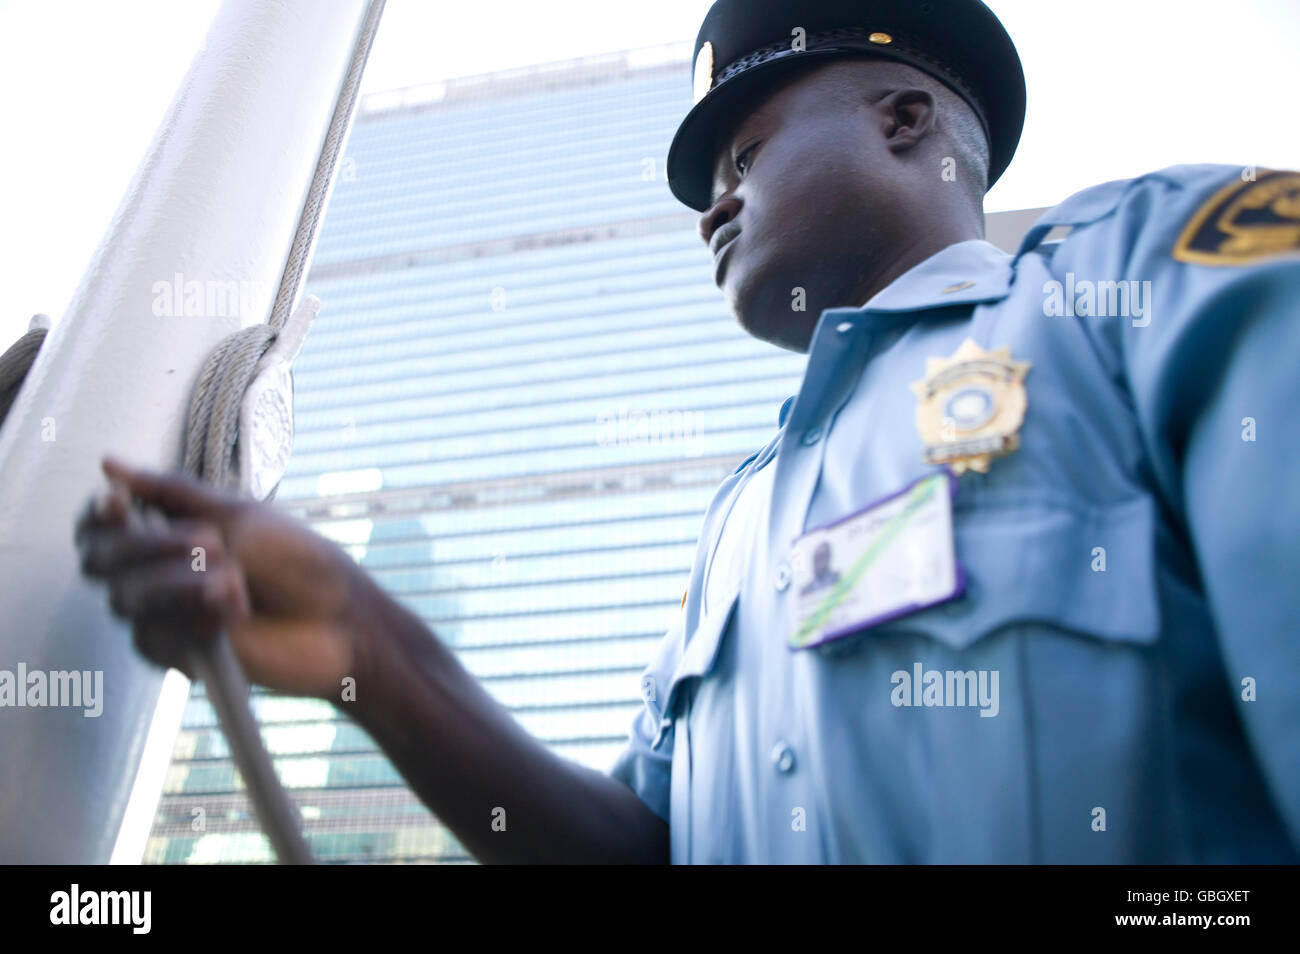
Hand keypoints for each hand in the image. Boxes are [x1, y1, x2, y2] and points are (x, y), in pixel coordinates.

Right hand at [75, 456, 370, 699]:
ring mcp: (164, 615)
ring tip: (234, 580)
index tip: (119, 502)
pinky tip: (232, 616)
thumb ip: (173, 493)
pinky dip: (193, 619)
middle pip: (100, 558)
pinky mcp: (178, 654)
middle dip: (147, 545)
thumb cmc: (297, 562)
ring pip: (126, 597)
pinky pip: (152, 637)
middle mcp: (155, 572)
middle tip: (210, 543)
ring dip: (180, 582)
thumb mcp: (238, 514)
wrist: (337, 619)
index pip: (101, 522)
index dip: (99, 512)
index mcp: (167, 532)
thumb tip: (109, 463)